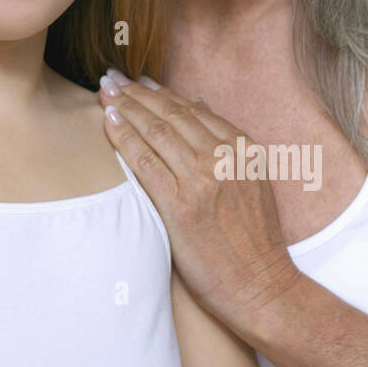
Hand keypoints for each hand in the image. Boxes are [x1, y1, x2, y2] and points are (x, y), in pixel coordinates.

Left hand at [97, 70, 301, 332]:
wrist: (262, 287)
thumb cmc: (254, 241)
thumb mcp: (252, 180)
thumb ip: (226, 143)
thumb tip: (200, 103)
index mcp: (242, 149)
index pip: (192, 109)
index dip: (160, 93)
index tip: (137, 82)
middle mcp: (223, 158)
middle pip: (170, 114)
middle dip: (136, 93)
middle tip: (111, 78)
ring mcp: (201, 181)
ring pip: (155, 131)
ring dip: (126, 107)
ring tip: (104, 92)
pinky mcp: (180, 206)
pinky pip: (144, 162)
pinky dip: (123, 138)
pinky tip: (109, 122)